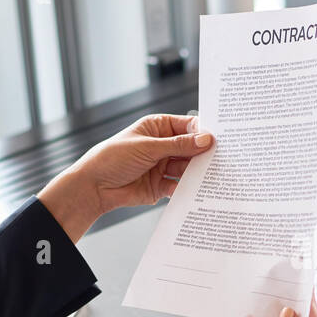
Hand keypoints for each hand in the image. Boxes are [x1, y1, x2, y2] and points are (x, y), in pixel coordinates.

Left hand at [37, 114, 213, 241]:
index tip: (219, 139)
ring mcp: (163, 166)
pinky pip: (180, 186)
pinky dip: (188, 188)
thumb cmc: (113, 158)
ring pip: (188, 168)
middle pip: (191, 148)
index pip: (188, 126)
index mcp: (159, 127)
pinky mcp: (161, 185)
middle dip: (204, 154)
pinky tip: (198, 190)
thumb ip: (179, 145)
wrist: (95, 186)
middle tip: (221, 159)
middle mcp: (163, 146)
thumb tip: (206, 140)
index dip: (203, 132)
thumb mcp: (148, 147)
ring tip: (211, 176)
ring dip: (197, 172)